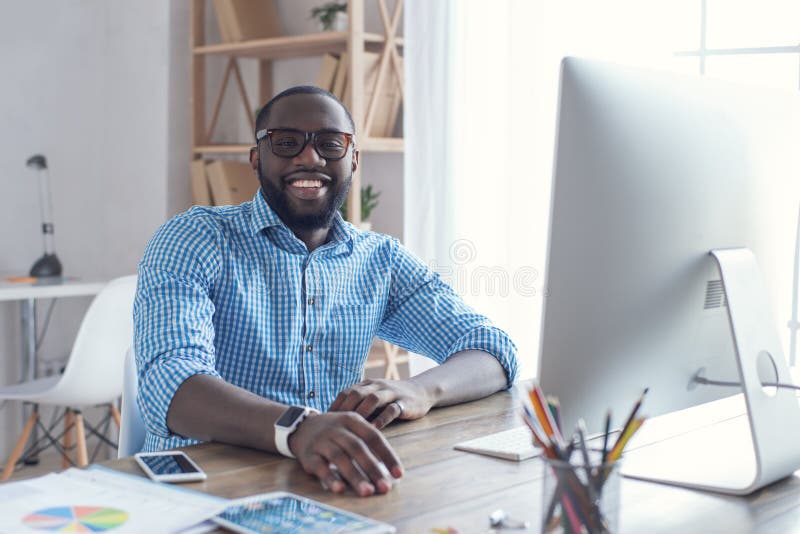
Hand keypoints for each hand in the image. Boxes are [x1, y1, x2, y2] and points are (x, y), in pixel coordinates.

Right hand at [288, 412, 403, 496]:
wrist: (302, 426)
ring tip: (367, 491)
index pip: (373, 437)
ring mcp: (321, 441)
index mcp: (352, 420)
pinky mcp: (308, 455)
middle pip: (357, 448)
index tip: (399, 474)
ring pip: (339, 458)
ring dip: (355, 476)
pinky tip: (340, 489)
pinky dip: (330, 478)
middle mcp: (336, 428)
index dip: (387, 455)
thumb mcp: (352, 428)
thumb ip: (369, 443)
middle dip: (373, 469)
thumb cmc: (335, 431)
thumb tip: (389, 468)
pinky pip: (319, 467)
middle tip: (385, 487)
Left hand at [329, 378, 434, 429]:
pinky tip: (374, 430)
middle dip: (344, 409)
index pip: (346, 393)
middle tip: (334, 426)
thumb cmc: (392, 400)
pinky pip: (392, 409)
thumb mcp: (374, 398)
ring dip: (361, 412)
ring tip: (351, 427)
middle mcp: (377, 386)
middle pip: (356, 393)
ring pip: (373, 399)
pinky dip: (382, 419)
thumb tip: (336, 424)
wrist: (421, 392)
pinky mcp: (404, 402)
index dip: (335, 406)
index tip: (324, 422)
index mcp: (367, 385)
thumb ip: (359, 407)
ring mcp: (391, 393)